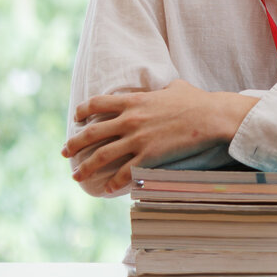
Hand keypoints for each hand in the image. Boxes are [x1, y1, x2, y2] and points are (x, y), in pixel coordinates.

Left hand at [62, 79, 252, 193]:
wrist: (211, 117)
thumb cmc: (197, 100)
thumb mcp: (175, 87)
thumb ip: (162, 89)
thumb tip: (165, 87)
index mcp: (134, 101)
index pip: (97, 103)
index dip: (82, 111)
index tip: (76, 118)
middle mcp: (129, 120)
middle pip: (91, 133)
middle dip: (74, 143)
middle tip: (65, 152)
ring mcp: (137, 139)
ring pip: (101, 156)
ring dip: (85, 167)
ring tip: (76, 175)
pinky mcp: (148, 156)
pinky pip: (124, 173)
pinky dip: (113, 183)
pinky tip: (107, 188)